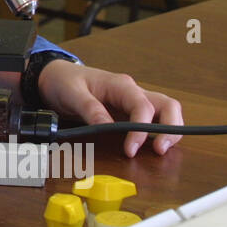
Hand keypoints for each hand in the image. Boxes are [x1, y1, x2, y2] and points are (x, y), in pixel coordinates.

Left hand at [36, 60, 183, 157]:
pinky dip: (159, 132)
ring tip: (159, 150)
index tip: (130, 150)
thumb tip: (108, 127)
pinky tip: (152, 145)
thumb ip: (90, 109)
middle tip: (160, 150)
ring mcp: (133, 101)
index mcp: (120, 85)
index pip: (142, 106)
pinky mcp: (130, 111)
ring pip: (165, 111)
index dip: (141, 129)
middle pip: (167, 105)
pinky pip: (153, 119)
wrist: (56, 76)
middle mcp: (132, 92)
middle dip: (170, 128)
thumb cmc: (64, 81)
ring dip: (169, 130)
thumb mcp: (72, 94)